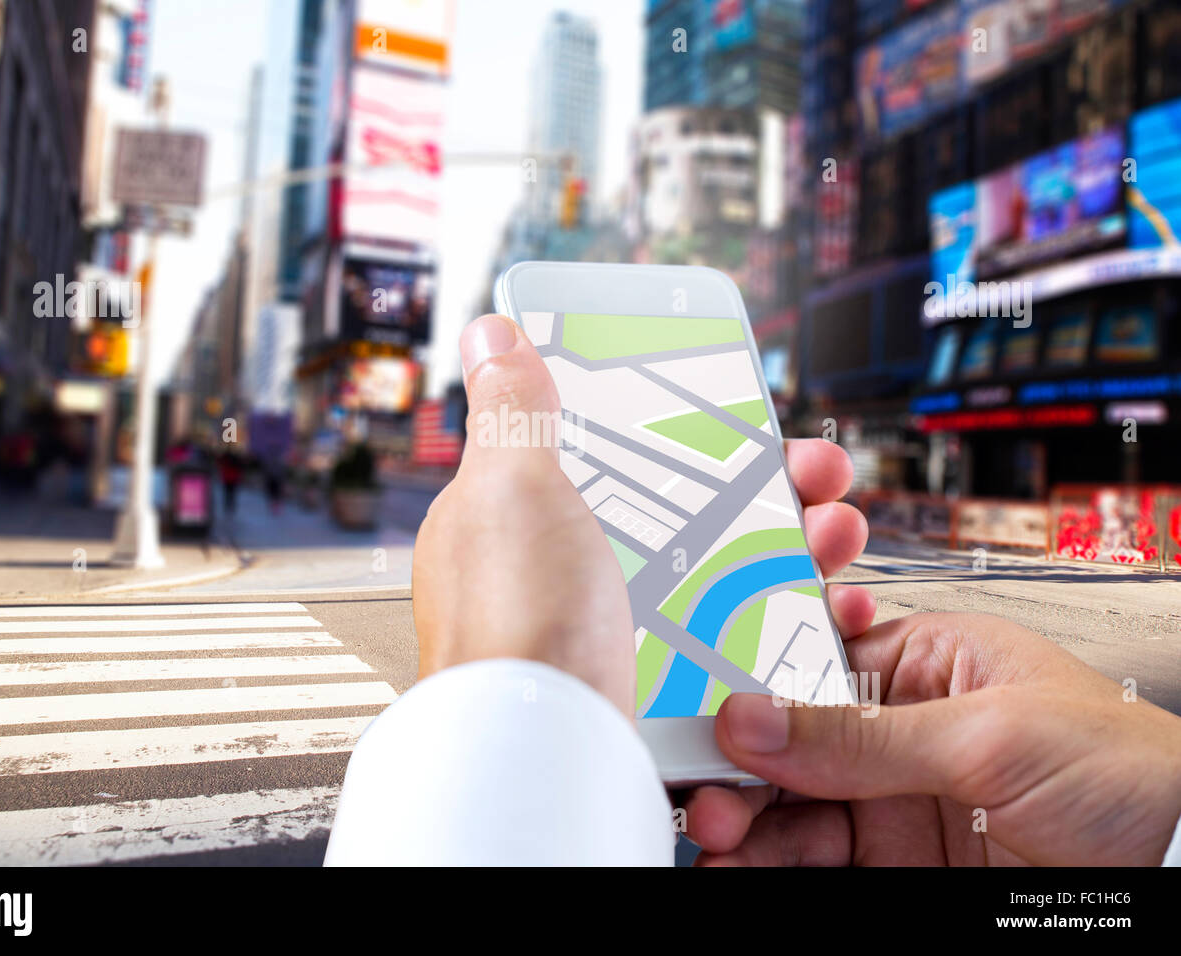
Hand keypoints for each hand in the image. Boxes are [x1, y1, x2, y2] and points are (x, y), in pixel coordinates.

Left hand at [412, 313, 874, 715]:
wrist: (549, 761)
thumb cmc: (516, 629)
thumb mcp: (511, 490)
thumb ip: (510, 410)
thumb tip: (491, 335)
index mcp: (522, 517)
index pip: (608, 446)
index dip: (677, 423)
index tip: (741, 411)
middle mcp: (567, 571)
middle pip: (679, 504)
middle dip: (761, 483)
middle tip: (816, 473)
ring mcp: (613, 627)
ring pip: (716, 567)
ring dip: (789, 543)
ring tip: (833, 533)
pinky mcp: (654, 679)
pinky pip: (729, 632)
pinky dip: (779, 613)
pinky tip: (813, 602)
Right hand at [685, 612, 1180, 864]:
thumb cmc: (1132, 771)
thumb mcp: (988, 734)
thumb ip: (860, 735)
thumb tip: (756, 717)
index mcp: (924, 664)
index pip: (810, 662)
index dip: (750, 684)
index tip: (702, 712)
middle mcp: (900, 731)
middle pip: (788, 744)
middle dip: (739, 766)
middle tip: (704, 792)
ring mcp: (895, 802)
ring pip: (791, 808)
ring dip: (746, 821)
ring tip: (717, 840)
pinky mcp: (898, 862)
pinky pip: (815, 860)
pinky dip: (772, 863)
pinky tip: (745, 863)